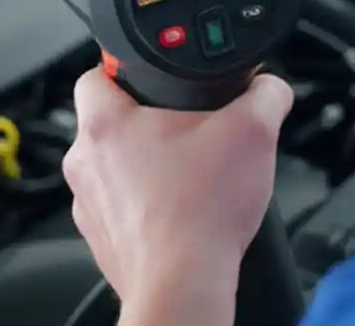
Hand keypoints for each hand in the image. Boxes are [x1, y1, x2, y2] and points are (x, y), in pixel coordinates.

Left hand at [62, 68, 293, 325]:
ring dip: (146, 166)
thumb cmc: (202, 214)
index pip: (96, 73)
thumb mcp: (253, 132)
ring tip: (190, 176)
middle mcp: (85, 162)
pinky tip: (180, 211)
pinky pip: (121, 207)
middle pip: (111, 122)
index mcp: (105, 123)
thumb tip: (269, 87)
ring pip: (115, 167)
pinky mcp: (102, 237)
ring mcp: (88, 203)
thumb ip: (265, 94)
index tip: (156, 78)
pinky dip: (145, 206)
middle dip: (149, 122)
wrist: (185, 286)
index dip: (129, 69)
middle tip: (188, 130)